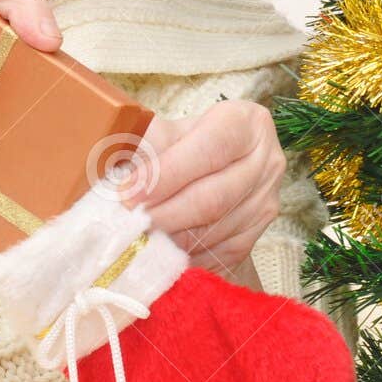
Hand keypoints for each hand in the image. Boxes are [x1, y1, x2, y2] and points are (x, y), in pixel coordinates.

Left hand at [118, 100, 286, 286]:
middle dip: (166, 214)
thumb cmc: (189, 143)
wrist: (221, 163)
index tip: (130, 193)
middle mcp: (266, 161)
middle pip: (214, 197)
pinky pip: (221, 254)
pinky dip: (188, 258)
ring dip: (173, 241)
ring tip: (140, 239)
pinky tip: (163, 254)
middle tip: (130, 223)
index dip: (167, 175)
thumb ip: (147, 143)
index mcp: (244, 123)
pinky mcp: (258, 233)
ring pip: (216, 230)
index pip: (209, 150)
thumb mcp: (170, 131)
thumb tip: (115, 167)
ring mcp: (266, 200)